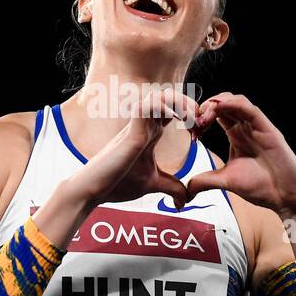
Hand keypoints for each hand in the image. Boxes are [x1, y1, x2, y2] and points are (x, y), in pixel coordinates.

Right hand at [70, 87, 201, 208]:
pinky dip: (167, 107)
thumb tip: (184, 201)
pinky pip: (149, 105)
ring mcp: (137, 125)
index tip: (200, 135)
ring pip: (161, 95)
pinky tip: (179, 121)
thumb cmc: (118, 183)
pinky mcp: (131, 131)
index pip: (174, 110)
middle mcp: (144, 124)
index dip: (191, 116)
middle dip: (191, 105)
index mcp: (150, 132)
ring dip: (182, 103)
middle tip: (201, 124)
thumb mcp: (153, 184)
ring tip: (192, 121)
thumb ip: (170, 188)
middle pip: (170, 96)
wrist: (94, 191)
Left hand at [186, 92, 295, 218]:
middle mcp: (246, 126)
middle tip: (192, 122)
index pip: (215, 114)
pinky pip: (248, 108)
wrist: (285, 197)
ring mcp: (257, 125)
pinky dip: (232, 104)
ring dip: (215, 103)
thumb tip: (186, 190)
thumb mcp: (226, 181)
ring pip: (234, 100)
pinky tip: (217, 108)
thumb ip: (206, 181)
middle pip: (222, 103)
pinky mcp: (267, 128)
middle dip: (204, 108)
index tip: (190, 132)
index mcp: (236, 134)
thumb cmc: (261, 186)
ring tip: (202, 116)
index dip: (199, 117)